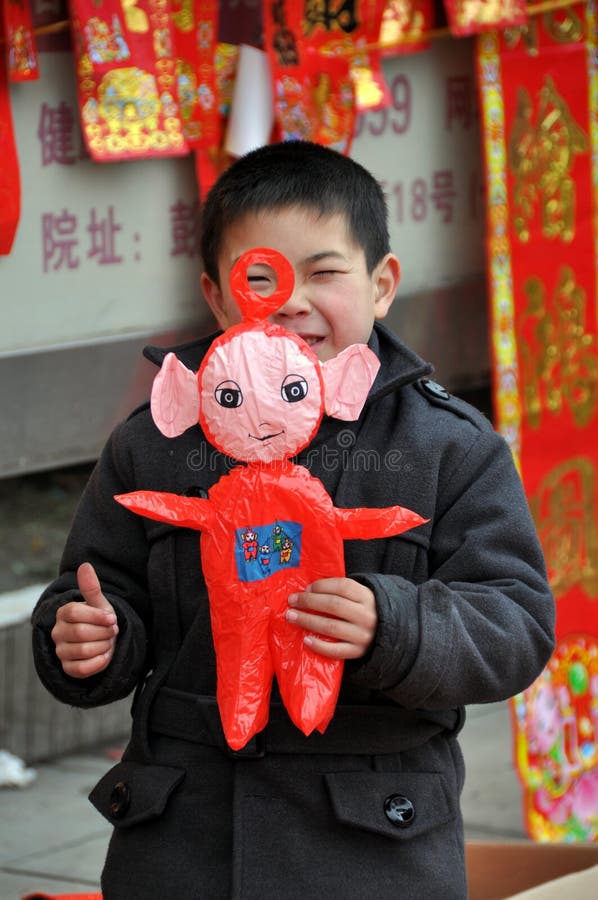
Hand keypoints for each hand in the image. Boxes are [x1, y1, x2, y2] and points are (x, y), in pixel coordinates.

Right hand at [51, 562, 118, 677]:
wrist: (104, 641)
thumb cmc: (100, 620)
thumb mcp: (99, 603)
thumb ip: (91, 587)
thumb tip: (85, 565)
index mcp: (63, 613)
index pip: (75, 612)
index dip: (97, 616)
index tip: (111, 618)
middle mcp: (57, 632)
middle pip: (81, 633)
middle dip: (104, 632)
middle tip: (112, 631)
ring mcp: (60, 651)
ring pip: (83, 651)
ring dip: (103, 646)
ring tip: (107, 642)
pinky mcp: (67, 668)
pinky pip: (82, 669)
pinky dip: (98, 663)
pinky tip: (105, 656)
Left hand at [286, 577, 376, 659]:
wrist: (387, 634)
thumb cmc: (363, 611)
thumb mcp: (360, 596)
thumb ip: (340, 591)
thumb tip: (307, 590)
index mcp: (367, 597)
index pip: (342, 586)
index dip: (321, 586)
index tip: (306, 588)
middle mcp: (366, 615)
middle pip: (333, 605)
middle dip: (309, 602)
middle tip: (292, 601)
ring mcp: (363, 635)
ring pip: (331, 626)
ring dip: (307, 621)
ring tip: (292, 617)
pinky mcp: (358, 651)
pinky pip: (335, 650)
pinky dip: (319, 645)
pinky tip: (306, 639)